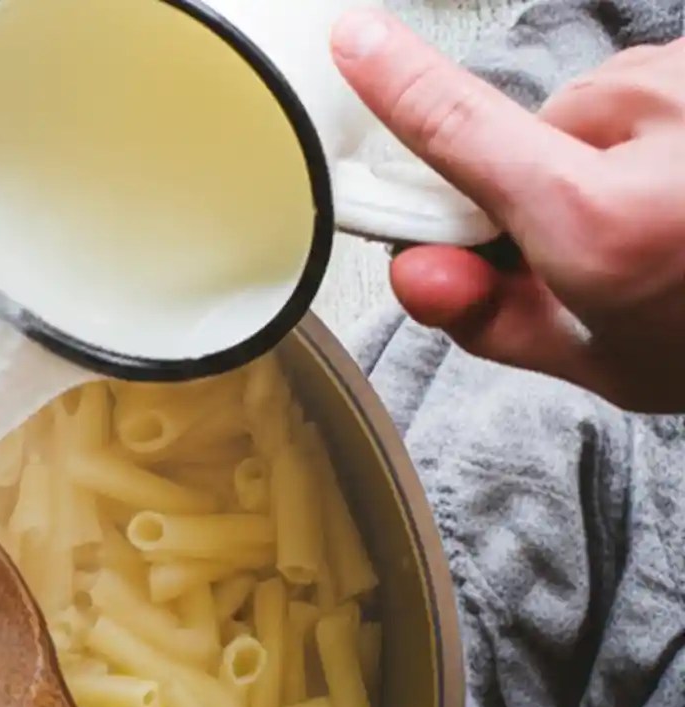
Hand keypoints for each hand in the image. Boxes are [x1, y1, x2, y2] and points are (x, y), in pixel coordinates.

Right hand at [330, 9, 684, 411]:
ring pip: (609, 104)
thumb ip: (493, 317)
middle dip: (547, 179)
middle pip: (537, 130)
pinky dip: (673, 129)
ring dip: (622, 151)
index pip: (464, 134)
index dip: (398, 85)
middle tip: (612, 245)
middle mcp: (658, 131)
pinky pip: (666, 86)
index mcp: (604, 226)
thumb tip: (415, 269)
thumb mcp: (610, 365)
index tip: (354, 40)